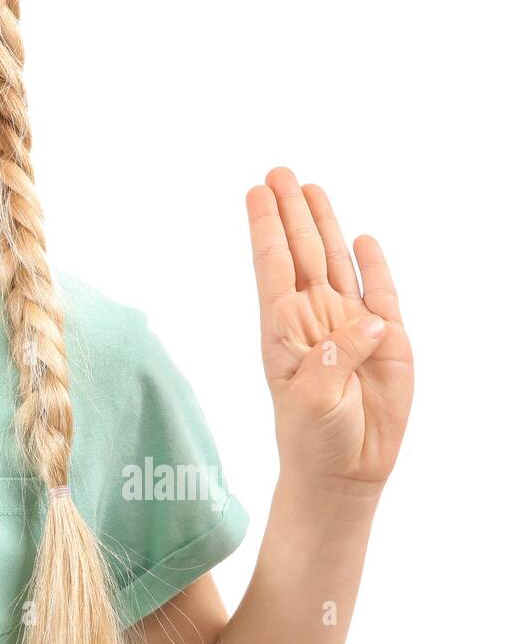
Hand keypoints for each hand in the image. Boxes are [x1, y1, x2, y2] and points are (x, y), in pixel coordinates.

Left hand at [246, 167, 414, 504]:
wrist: (345, 471)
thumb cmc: (313, 437)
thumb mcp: (312, 400)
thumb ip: (335, 358)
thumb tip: (369, 321)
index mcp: (283, 329)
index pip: (273, 267)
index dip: (266, 228)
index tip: (255, 191)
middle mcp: (314, 318)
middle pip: (302, 253)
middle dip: (291, 212)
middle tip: (279, 172)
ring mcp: (349, 327)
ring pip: (336, 263)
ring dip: (325, 226)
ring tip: (311, 188)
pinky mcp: (387, 342)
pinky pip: (381, 294)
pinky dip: (373, 267)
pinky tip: (361, 239)